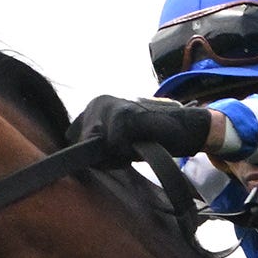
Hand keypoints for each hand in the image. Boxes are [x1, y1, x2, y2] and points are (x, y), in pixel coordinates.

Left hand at [70, 95, 218, 162]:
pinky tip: (140, 145)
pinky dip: (126, 153)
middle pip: (82, 144)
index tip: (115, 153)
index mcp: (94, 106)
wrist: (183, 128)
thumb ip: (97, 144)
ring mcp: (110, 107)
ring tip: (134, 148)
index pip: (73, 137)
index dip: (92, 153)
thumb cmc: (150, 136)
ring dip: (114, 155)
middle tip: (127, 151)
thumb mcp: (117, 140)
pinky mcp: (123, 115)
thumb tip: (77, 155)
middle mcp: (98, 102)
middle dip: (102, 155)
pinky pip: (113, 146)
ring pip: (96, 146)